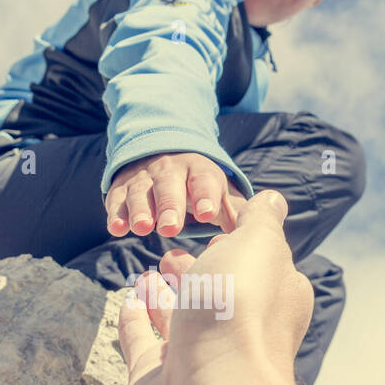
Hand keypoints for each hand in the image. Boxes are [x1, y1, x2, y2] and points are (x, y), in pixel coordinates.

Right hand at [105, 151, 246, 237]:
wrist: (160, 155)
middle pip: (170, 186)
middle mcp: (170, 171)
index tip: (208, 213)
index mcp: (200, 171)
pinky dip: (116, 214)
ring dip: (141, 210)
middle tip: (171, 228)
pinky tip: (116, 229)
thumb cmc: (198, 185)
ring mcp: (143, 179)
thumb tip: (268, 213)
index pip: (205, 181)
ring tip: (143, 228)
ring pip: (141, 193)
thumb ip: (238, 209)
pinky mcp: (120, 190)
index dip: (206, 196)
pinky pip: (116, 201)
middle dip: (170, 206)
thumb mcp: (219, 192)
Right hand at [116, 190, 313, 384]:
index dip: (239, 246)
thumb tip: (271, 201)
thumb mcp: (259, 245)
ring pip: (179, 322)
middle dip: (196, 272)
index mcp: (272, 301)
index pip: (259, 268)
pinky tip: (129, 302)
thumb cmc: (238, 313)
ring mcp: (196, 361)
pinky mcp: (155, 382)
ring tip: (149, 272)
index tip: (214, 227)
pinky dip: (136, 323)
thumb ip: (261, 220)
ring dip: (165, 297)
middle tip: (172, 252)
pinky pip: (143, 346)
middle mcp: (238, 334)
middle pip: (216, 297)